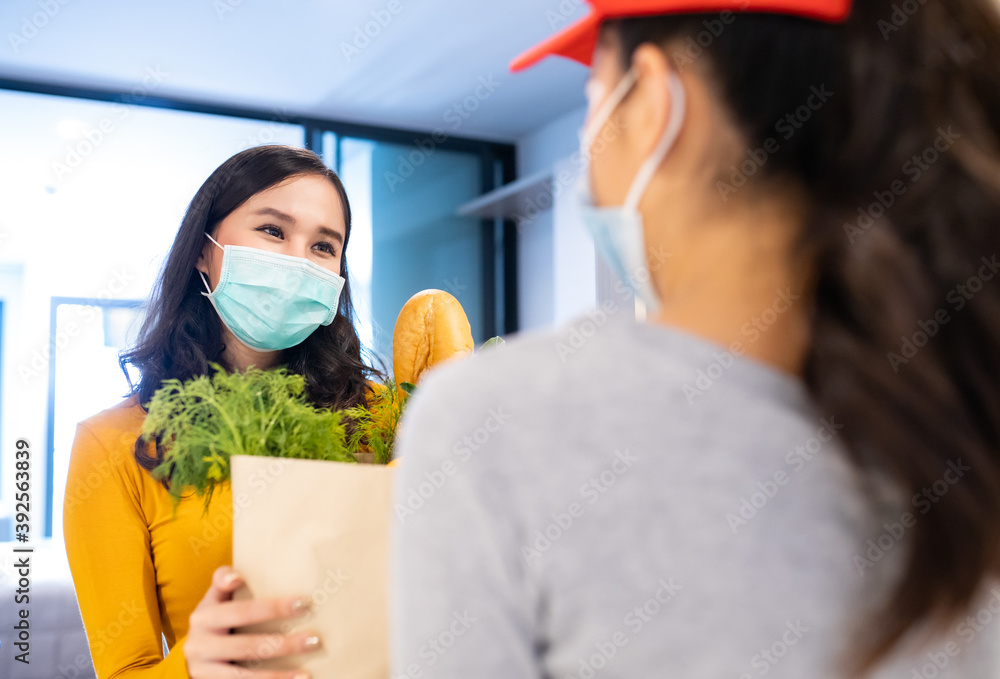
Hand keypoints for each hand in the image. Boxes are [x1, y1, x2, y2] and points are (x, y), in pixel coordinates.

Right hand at [185, 566, 321, 678]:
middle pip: (246, 646)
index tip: (303, 603)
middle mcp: (200, 646)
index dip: (271, 608)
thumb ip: (222, 582)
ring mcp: (204, 671)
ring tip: (306, 674)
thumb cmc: (212, 621)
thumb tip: (237, 576)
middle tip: (314, 640)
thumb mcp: (212, 600)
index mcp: (203, 618)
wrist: (188, 657)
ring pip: (243, 676)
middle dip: (283, 645)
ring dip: (278, 676)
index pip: (241, 611)